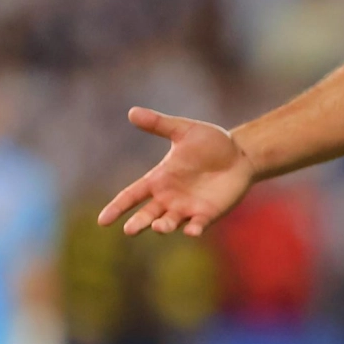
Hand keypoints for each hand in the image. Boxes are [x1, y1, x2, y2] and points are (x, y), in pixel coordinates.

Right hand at [98, 110, 253, 236]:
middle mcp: (169, 198)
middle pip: (148, 215)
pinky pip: (197, 225)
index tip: (102, 221)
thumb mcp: (183, 130)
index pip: (132, 195)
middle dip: (139, 223)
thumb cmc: (210, 142)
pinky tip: (191, 231)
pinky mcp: (208, 214)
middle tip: (130, 230)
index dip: (117, 207)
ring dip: (163, 226)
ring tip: (159, 227)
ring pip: (170, 222)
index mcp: (159, 179)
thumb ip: (159, 124)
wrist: (240, 154)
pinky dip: (193, 229)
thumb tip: (132, 112)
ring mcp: (187, 208)